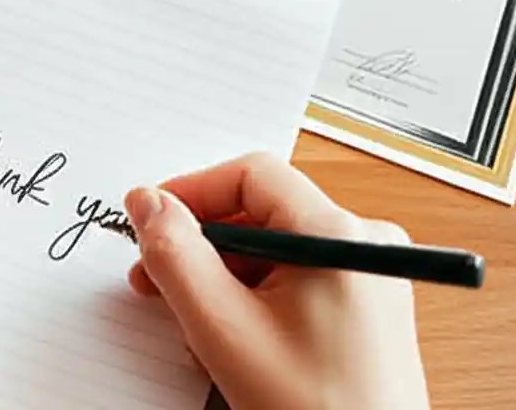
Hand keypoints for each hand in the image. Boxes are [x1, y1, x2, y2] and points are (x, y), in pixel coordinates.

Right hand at [124, 153, 428, 409]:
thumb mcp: (224, 329)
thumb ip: (176, 256)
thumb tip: (148, 203)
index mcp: (340, 236)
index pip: (252, 175)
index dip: (191, 191)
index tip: (150, 221)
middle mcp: (364, 245)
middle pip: (261, 212)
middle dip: (201, 245)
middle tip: (155, 279)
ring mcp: (368, 277)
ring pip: (273, 250)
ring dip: (222, 279)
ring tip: (194, 325)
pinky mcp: (365, 308)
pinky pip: (295, 279)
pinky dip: (253, 299)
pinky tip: (232, 340)